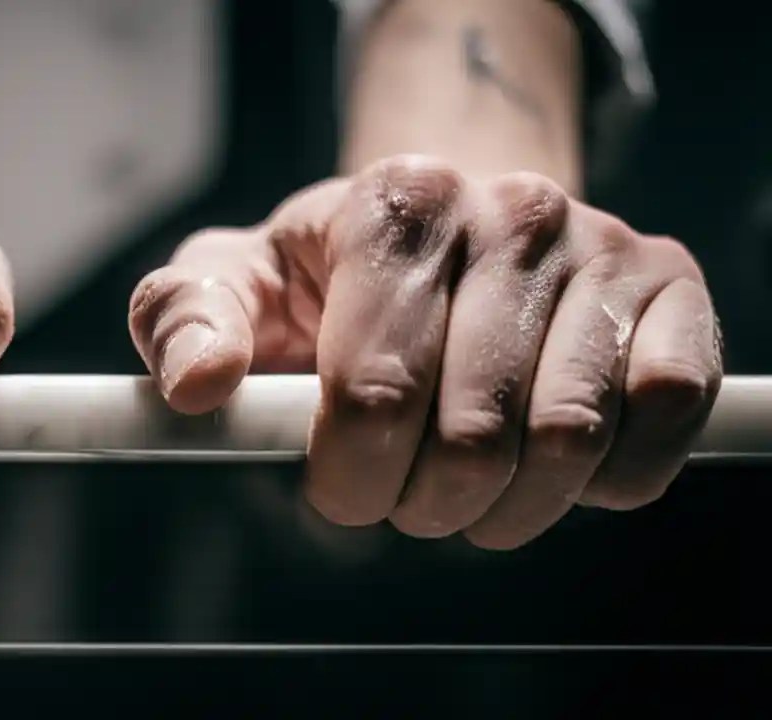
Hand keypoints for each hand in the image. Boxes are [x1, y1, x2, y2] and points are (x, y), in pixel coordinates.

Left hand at [129, 155, 720, 548]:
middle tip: (405, 495)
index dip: (347, 476)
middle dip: (421, 503)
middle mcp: (510, 208)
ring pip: (567, 440)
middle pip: (470, 434)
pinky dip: (607, 475)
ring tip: (473, 487)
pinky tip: (555, 460)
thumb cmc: (332, 270)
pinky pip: (662, 416)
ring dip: (509, 506)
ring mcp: (601, 246)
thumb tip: (195, 387)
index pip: (370, 392)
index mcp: (396, 202)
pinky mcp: (671, 290)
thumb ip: (185, 321)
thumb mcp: (237, 279)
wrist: (453, 223)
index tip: (337, 490)